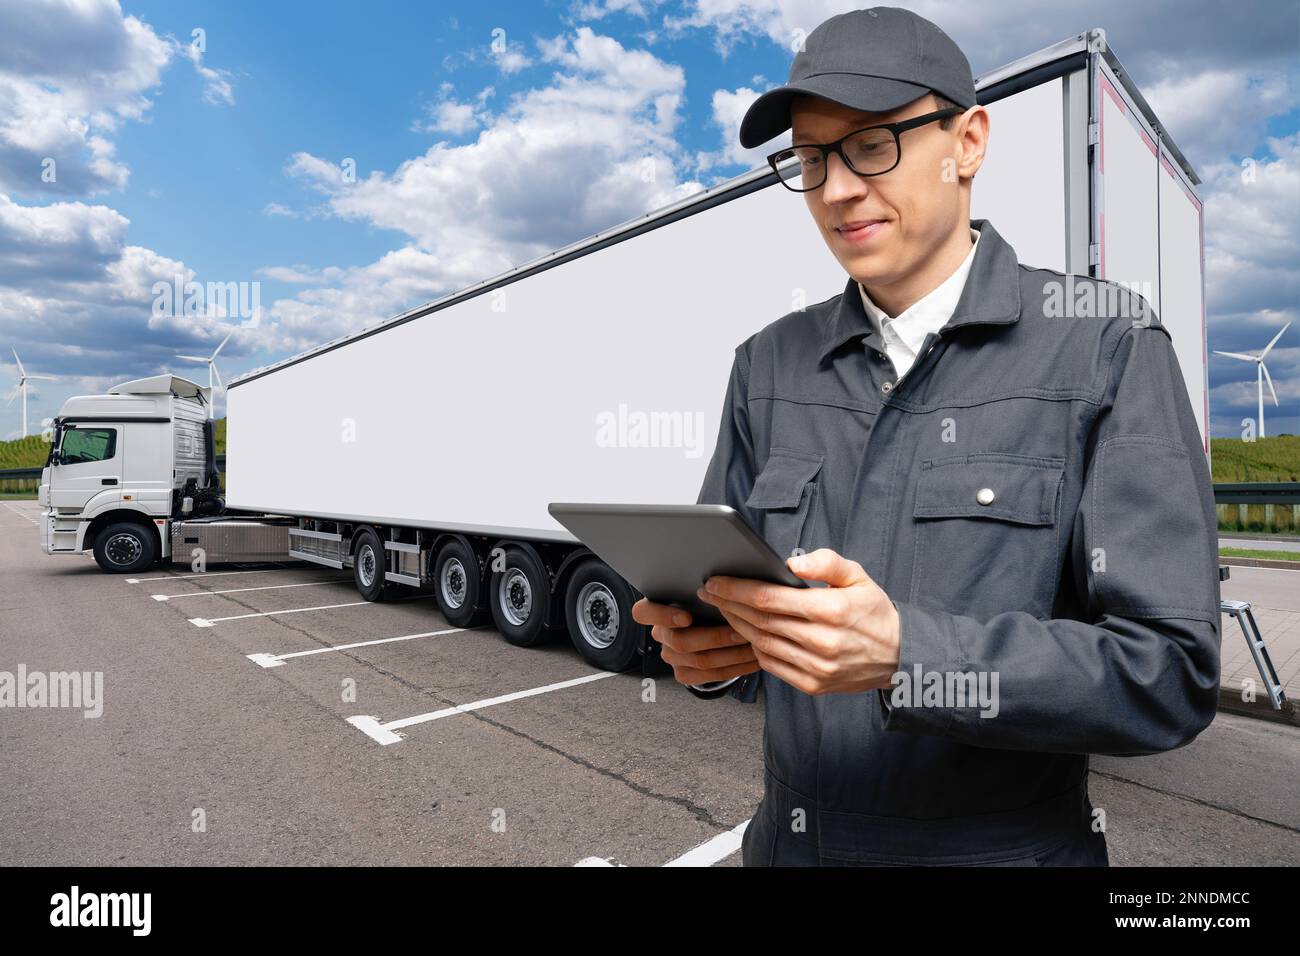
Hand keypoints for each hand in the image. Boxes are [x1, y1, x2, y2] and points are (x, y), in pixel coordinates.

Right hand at [631, 597, 759, 687]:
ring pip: (700, 660)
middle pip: (680, 641)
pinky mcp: (685, 674)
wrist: (708, 625)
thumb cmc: (704, 602)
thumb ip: (704, 589)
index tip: (687, 617)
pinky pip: (711, 676)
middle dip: (715, 637)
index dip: (664, 616)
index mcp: (654, 609)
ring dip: (732, 653)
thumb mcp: (699, 592)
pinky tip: (753, 660)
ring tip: (753, 643)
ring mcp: (671, 656)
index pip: (643, 613)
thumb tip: (725, 582)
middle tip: (740, 630)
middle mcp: (660, 634)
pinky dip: (736, 667)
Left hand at [696, 548, 899, 695]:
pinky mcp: (813, 685)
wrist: (899, 657)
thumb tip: (792, 561)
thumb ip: (826, 563)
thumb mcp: (858, 576)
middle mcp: (821, 642)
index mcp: (831, 611)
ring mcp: (816, 667)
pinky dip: (755, 647)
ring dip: (736, 626)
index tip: (716, 581)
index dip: (736, 589)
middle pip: (759, 621)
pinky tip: (746, 633)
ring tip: (723, 609)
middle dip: (728, 604)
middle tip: (709, 592)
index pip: (769, 598)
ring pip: (761, 644)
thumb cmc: (874, 612)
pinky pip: (772, 665)